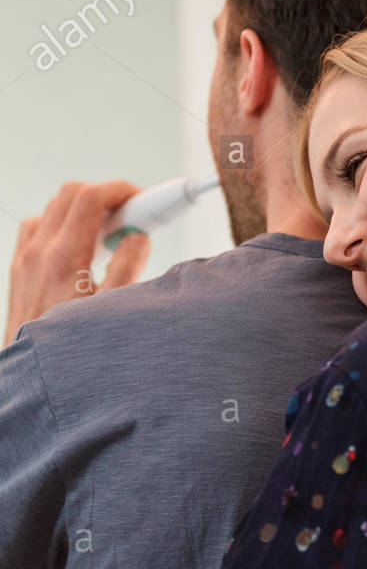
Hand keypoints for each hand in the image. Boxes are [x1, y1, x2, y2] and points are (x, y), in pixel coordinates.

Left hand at [5, 181, 150, 343]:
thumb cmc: (71, 349)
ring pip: (53, 210)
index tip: (144, 201)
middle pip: (71, 194)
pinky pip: (38, 230)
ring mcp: (25, 260)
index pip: (90, 197)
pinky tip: (82, 249)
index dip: (122, 191)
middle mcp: (38, 252)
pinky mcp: (20, 271)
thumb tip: (137, 238)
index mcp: (63, 257)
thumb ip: (127, 266)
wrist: (32, 378)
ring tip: (109, 236)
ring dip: (84, 211)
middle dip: (106, 196)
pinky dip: (63, 226)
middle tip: (133, 216)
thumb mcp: (110, 309)